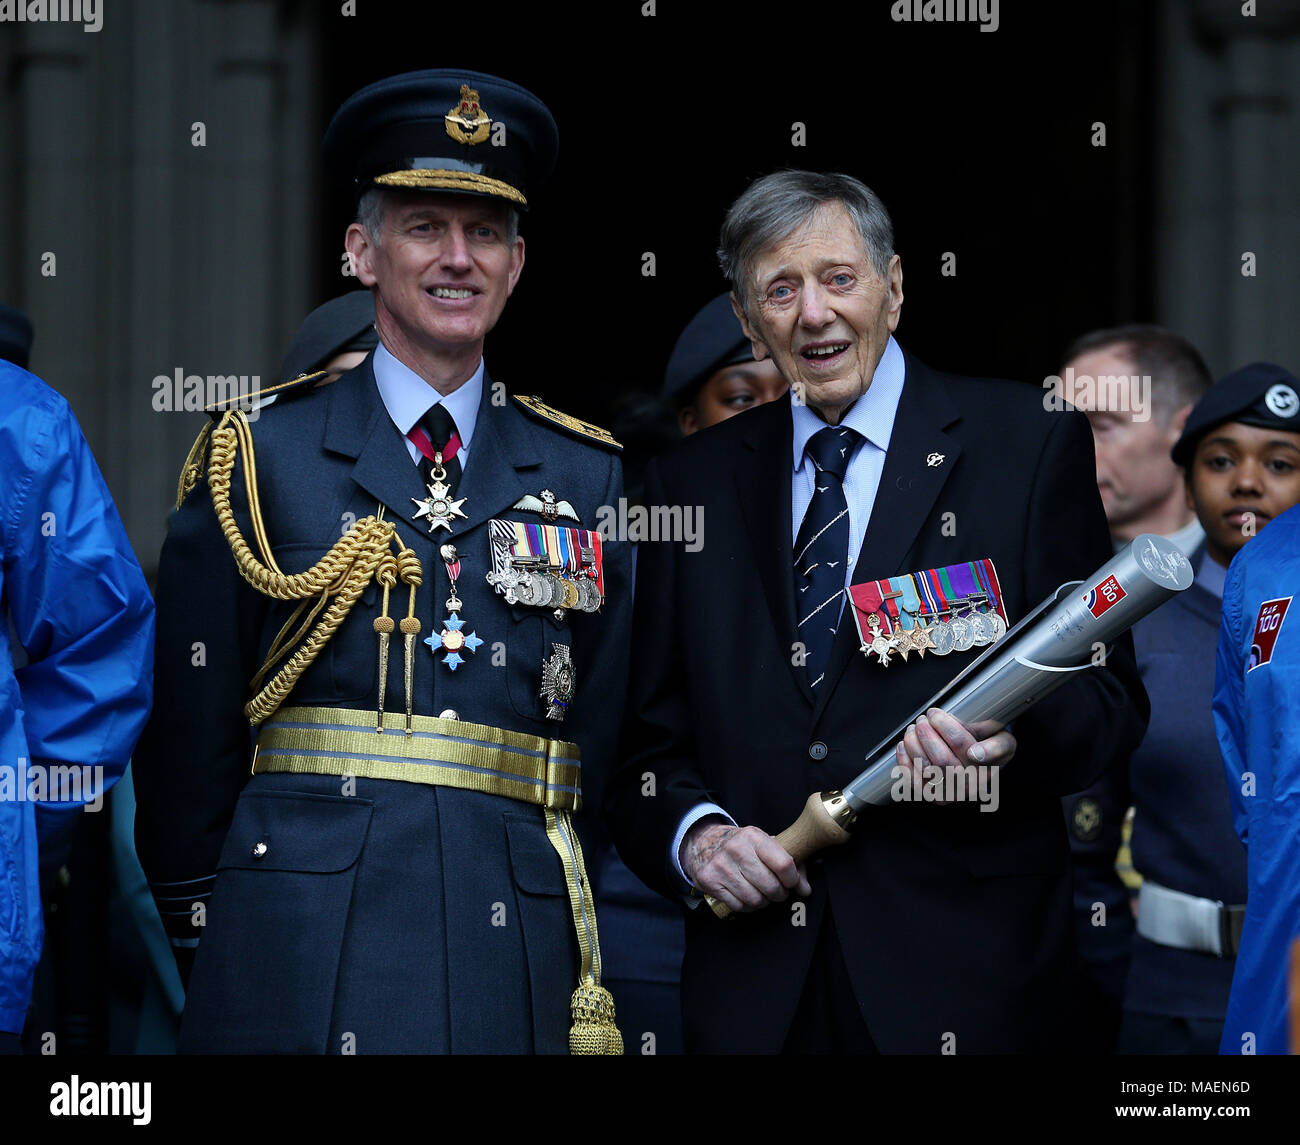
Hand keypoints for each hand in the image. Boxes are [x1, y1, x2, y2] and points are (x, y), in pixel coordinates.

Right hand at [682, 820, 809, 913]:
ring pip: (755, 900)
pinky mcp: (710, 881)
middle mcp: (736, 850)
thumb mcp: (765, 844)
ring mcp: (721, 866)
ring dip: (762, 901)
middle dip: (779, 894)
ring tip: (760, 892)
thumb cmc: (742, 845)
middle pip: (771, 886)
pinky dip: (746, 905)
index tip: (791, 883)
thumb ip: (791, 864)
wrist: (704, 842)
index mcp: (754, 837)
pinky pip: (738, 906)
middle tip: (777, 890)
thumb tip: (805, 890)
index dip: (793, 880)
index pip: (784, 864)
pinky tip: (745, 894)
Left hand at [894, 706, 1015, 802]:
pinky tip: (903, 745)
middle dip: (926, 734)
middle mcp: (968, 787)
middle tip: (921, 719)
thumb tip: (975, 754)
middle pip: (941, 759)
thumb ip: (996, 745)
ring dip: (913, 744)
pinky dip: (904, 761)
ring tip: (912, 729)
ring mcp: (949, 794)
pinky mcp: (932, 796)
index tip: (934, 712)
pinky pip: (913, 781)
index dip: (944, 726)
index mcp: (985, 770)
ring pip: (925, 768)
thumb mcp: (1005, 742)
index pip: (961, 745)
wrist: (983, 767)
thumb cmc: (991, 747)